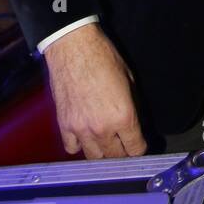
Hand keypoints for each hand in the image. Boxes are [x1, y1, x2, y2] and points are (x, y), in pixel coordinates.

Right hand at [43, 24, 146, 158]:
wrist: (73, 47)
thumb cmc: (103, 57)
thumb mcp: (129, 79)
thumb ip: (133, 105)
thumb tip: (135, 121)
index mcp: (124, 116)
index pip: (135, 149)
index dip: (139, 149)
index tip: (138, 146)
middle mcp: (103, 128)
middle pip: (115, 157)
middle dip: (122, 153)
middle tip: (123, 146)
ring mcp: (81, 129)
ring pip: (94, 157)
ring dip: (102, 153)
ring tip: (105, 144)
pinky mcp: (64, 125)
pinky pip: (72, 148)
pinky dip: (79, 145)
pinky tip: (84, 135)